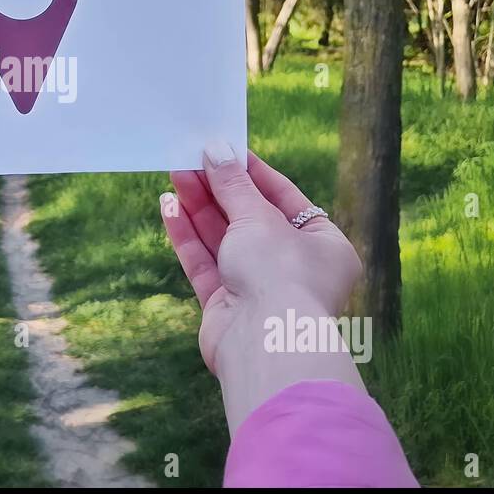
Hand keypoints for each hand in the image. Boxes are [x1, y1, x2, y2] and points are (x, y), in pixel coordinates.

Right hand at [161, 142, 363, 430]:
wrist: (265, 345)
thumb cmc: (280, 275)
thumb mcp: (258, 218)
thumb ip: (233, 184)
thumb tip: (216, 147)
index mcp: (324, 246)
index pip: (286, 198)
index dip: (253, 172)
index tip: (225, 148)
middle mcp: (294, 268)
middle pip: (250, 219)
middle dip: (218, 189)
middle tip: (189, 159)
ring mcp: (259, 289)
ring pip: (224, 240)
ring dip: (199, 208)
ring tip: (174, 175)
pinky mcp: (227, 306)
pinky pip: (206, 263)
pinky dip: (188, 237)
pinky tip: (169, 208)